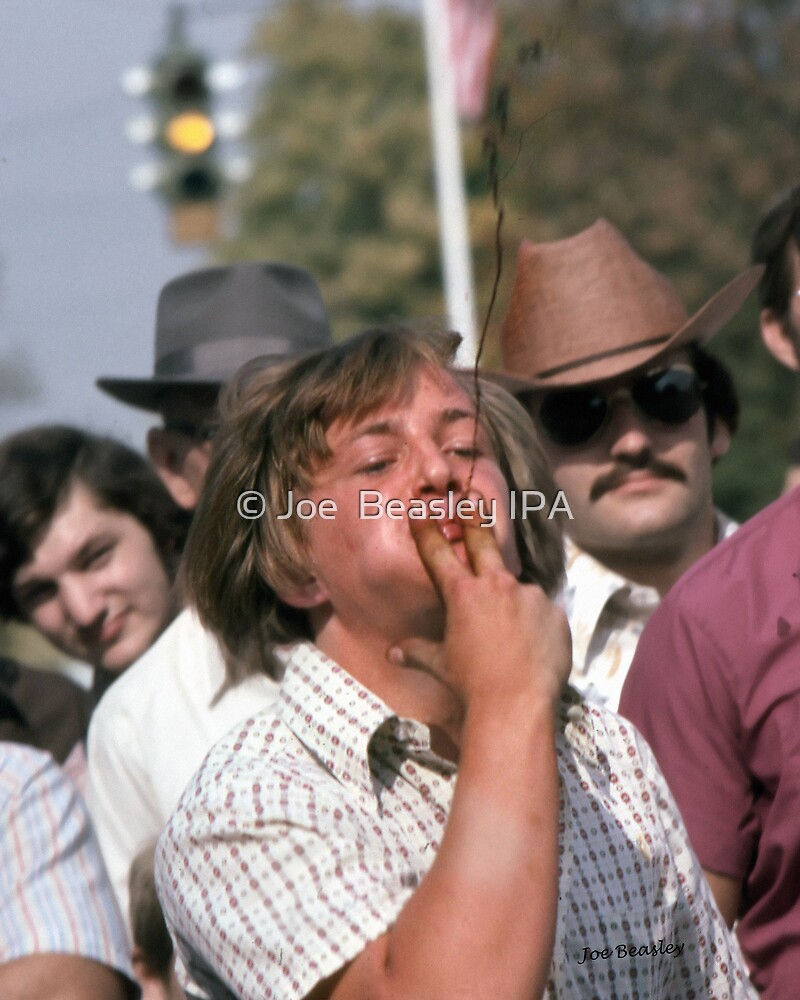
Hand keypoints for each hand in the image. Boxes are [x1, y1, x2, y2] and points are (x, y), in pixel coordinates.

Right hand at [388, 505, 569, 713]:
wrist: (515, 705)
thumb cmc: (470, 685)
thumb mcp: (440, 666)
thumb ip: (417, 652)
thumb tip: (392, 651)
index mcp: (462, 595)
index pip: (438, 552)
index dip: (425, 528)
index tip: (419, 507)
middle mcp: (496, 586)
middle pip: (483, 541)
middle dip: (473, 516)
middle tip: (471, 495)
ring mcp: (529, 596)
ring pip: (517, 589)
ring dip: (512, 602)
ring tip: (511, 638)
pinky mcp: (554, 612)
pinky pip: (542, 613)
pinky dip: (535, 625)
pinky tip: (531, 649)